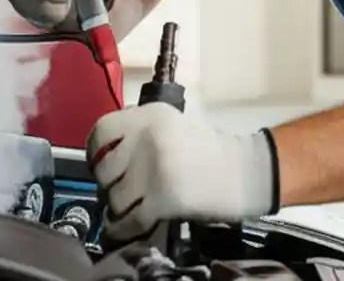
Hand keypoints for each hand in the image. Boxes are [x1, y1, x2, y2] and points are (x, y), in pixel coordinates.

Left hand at [87, 103, 278, 242]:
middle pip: (104, 170)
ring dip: (122, 208)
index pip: (101, 131)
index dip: (97, 152)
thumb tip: (104, 156)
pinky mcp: (163, 198)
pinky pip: (128, 221)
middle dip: (112, 184)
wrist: (247, 172)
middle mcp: (149, 137)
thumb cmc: (212, 151)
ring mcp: (155, 168)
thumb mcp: (173, 126)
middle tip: (128, 188)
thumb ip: (140, 133)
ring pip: (114, 198)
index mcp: (151, 115)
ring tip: (139, 205)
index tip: (106, 163)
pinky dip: (126, 228)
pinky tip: (134, 225)